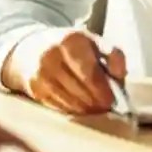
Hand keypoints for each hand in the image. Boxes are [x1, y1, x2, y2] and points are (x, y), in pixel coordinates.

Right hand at [1, 27, 126, 115]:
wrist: (31, 47)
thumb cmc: (70, 46)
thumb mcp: (93, 41)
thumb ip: (112, 54)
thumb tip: (121, 76)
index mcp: (71, 40)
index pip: (90, 72)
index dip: (103, 89)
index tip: (112, 99)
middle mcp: (53, 56)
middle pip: (81, 89)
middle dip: (97, 101)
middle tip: (106, 106)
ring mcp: (41, 74)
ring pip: (70, 101)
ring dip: (86, 109)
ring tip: (95, 108)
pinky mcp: (35, 89)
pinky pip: (59, 107)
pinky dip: (73, 110)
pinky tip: (80, 108)